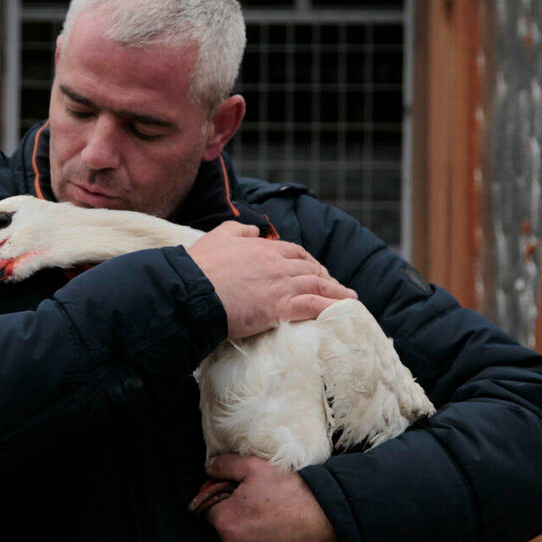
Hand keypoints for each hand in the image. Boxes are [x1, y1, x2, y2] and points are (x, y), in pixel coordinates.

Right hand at [187, 222, 355, 338]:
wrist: (193, 290)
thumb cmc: (200, 267)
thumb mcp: (218, 237)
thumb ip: (238, 230)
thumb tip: (253, 230)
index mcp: (263, 248)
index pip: (294, 251)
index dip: (308, 260)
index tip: (315, 268)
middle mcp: (277, 264)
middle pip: (310, 268)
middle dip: (326, 276)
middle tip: (336, 285)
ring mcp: (280, 286)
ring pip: (318, 286)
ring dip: (336, 292)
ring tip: (349, 298)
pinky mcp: (280, 308)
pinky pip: (314, 306)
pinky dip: (332, 307)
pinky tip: (343, 311)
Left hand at [201, 454, 336, 541]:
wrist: (328, 523)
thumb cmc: (292, 493)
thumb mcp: (256, 467)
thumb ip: (225, 465)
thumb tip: (209, 467)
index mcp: (225, 520)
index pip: (210, 508)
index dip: (225, 498)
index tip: (243, 494)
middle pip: (226, 528)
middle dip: (238, 517)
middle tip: (262, 506)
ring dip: (251, 536)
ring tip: (274, 522)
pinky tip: (281, 538)